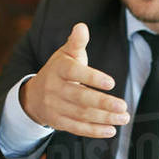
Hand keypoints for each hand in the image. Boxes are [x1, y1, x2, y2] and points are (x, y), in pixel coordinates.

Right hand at [20, 23, 128, 138]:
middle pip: (79, 98)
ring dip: (104, 118)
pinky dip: (94, 131)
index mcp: (59, 69)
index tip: (111, 83)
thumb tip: (81, 26)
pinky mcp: (58, 122)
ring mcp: (54, 107)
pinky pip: (77, 128)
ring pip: (81, 114)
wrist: (34, 95)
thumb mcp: (65, 54)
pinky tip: (111, 130)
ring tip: (124, 117)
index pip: (75, 73)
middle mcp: (54, 89)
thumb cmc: (59, 70)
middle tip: (123, 106)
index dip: (92, 78)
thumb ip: (76, 42)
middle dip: (103, 103)